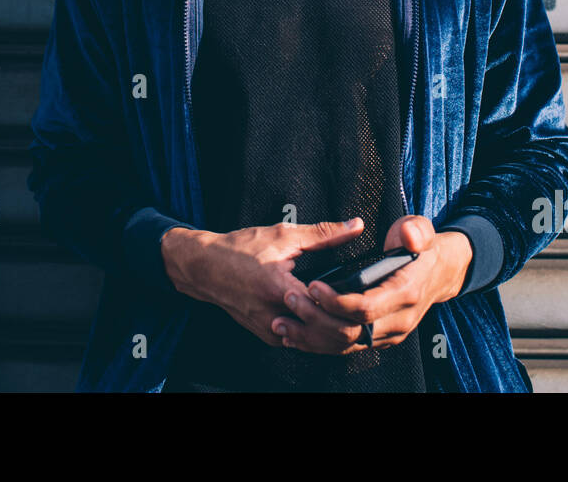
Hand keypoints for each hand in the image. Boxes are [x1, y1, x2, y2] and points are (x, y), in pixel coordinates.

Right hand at [161, 217, 366, 347]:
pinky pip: (298, 340)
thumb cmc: (240, 249)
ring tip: (344, 310)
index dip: (347, 299)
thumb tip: (356, 225)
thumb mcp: (284, 235)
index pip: (325, 305)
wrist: (205, 267)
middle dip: (342, 315)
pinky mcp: (267, 336)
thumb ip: (324, 234)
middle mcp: (273, 315)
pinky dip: (312, 330)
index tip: (363, 291)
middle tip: (360, 302)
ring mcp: (269, 330)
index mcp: (279, 289)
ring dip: (329, 326)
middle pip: (321, 327)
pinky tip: (322, 316)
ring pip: (311, 340)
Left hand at [270, 215, 471, 353]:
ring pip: (345, 345)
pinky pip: (346, 348)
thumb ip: (415, 230)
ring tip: (282, 322)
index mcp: (406, 294)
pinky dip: (319, 344)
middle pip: (350, 331)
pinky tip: (295, 335)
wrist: (440, 272)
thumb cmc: (424, 248)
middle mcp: (399, 321)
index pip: (365, 308)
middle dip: (316, 318)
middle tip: (289, 299)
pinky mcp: (379, 338)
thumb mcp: (422, 230)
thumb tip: (408, 236)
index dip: (336, 300)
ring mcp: (389, 334)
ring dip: (311, 337)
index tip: (312, 286)